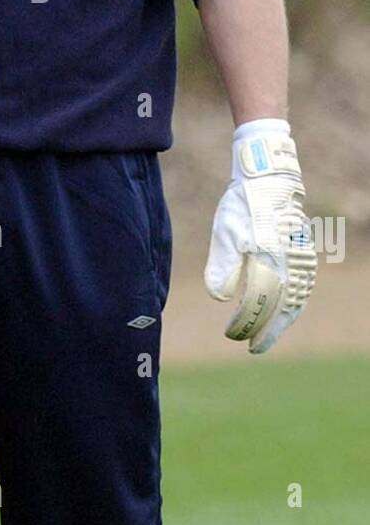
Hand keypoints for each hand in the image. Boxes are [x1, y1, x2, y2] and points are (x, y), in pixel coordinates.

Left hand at [204, 119, 316, 353]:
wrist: (270, 178)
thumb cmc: (244, 204)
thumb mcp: (225, 232)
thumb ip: (223, 266)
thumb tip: (220, 298)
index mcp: (268, 258)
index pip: (257, 303)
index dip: (244, 322)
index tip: (232, 334)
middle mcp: (289, 262)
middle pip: (282, 308)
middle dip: (267, 329)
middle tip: (253, 346)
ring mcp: (301, 258)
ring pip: (296, 299)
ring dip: (282, 320)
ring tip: (268, 334)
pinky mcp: (303, 253)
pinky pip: (302, 286)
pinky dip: (293, 304)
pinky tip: (284, 310)